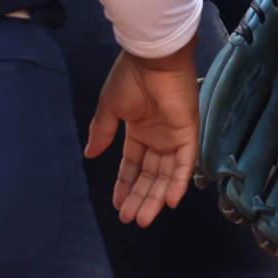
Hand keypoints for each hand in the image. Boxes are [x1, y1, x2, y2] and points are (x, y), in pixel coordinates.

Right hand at [88, 44, 202, 227]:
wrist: (152, 58)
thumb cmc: (130, 78)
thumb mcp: (110, 108)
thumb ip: (102, 132)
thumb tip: (89, 154)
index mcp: (139, 130)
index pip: (132, 165)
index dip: (124, 184)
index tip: (116, 204)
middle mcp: (158, 137)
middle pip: (149, 175)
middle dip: (138, 198)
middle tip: (129, 220)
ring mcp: (174, 136)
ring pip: (165, 175)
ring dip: (154, 197)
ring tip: (143, 219)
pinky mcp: (188, 133)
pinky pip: (185, 163)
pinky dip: (178, 182)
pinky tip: (169, 202)